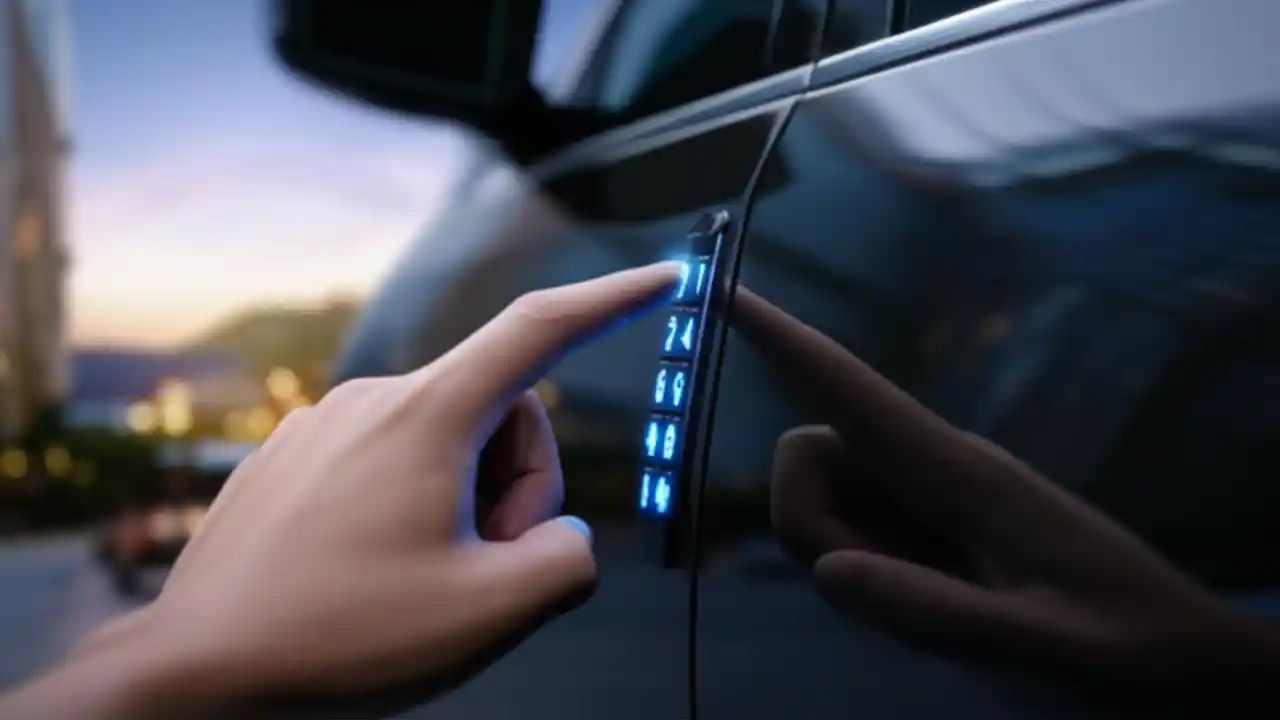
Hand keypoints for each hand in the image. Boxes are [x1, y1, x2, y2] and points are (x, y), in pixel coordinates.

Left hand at [1, 262, 680, 718]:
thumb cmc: (337, 641)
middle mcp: (373, 400)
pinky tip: (369, 572)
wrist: (196, 674)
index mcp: (427, 416)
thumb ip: (568, 561)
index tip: (659, 277)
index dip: (611, 299)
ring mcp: (324, 425)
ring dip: (462, 506)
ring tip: (418, 579)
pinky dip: (409, 508)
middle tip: (482, 570)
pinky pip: (386, 462)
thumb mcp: (491, 614)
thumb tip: (560, 538)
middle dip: (518, 491)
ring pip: (445, 444)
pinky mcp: (292, 457)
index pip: (539, 330)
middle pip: (502, 417)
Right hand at [733, 287, 1279, 696]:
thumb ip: (930, 610)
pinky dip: (867, 570)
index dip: (782, 338)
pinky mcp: (931, 520)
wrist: (1178, 647)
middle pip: (810, 458)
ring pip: (826, 500)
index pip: (851, 388)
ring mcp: (929, 492)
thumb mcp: (1035, 642)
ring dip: (841, 556)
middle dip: (812, 526)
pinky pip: (856, 529)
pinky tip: (934, 603)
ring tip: (928, 606)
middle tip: (883, 592)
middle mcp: (934, 464)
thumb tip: (826, 570)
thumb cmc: (1120, 638)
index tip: (723, 291)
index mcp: (960, 471)